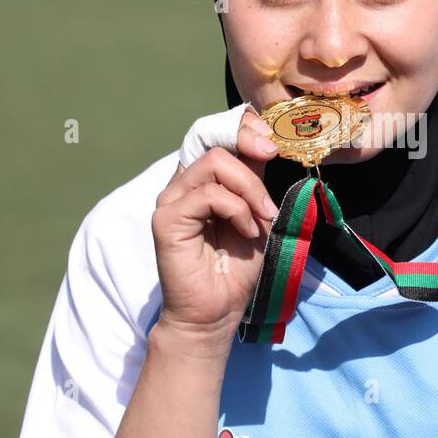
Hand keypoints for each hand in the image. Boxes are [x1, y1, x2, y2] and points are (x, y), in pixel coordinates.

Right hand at [149, 107, 280, 359]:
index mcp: (200, 181)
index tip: (271, 141)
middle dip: (249, 146)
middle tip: (272, 165)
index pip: (214, 134)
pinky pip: (209, 195)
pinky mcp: (166, 219)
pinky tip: (247, 232)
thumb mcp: (256, 214)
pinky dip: (237, 210)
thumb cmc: (235, 268)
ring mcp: (170, 200)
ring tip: (261, 218)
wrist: (217, 312)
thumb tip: (264, 143)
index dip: (241, 125)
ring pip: (213, 162)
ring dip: (249, 188)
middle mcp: (182, 185)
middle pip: (214, 140)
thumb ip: (253, 181)